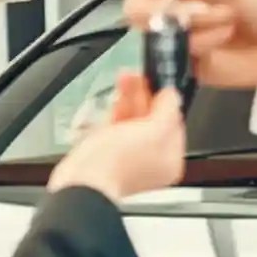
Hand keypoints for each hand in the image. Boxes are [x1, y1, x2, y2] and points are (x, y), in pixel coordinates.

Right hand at [47, 73, 185, 202]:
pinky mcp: (107, 153)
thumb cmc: (116, 164)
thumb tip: (172, 96)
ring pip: (133, 121)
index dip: (165, 101)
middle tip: (138, 78)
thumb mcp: (154, 131)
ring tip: (125, 79)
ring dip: (130, 98)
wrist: (81, 179)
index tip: (158, 84)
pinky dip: (117, 110)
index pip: (174, 124)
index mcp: (170, 161)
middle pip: (152, 121)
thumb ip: (168, 111)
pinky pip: (117, 126)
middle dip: (144, 96)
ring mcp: (128, 157)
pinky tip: (117, 97)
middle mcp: (150, 161)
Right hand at [123, 0, 256, 99]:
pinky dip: (200, 44)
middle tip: (201, 11)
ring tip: (227, 23)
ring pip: (156, 31)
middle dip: (170, 9)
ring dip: (195, 25)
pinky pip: (173, 54)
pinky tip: (222, 40)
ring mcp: (177, 35)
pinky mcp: (184, 61)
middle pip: (137, 8)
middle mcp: (175, 6)